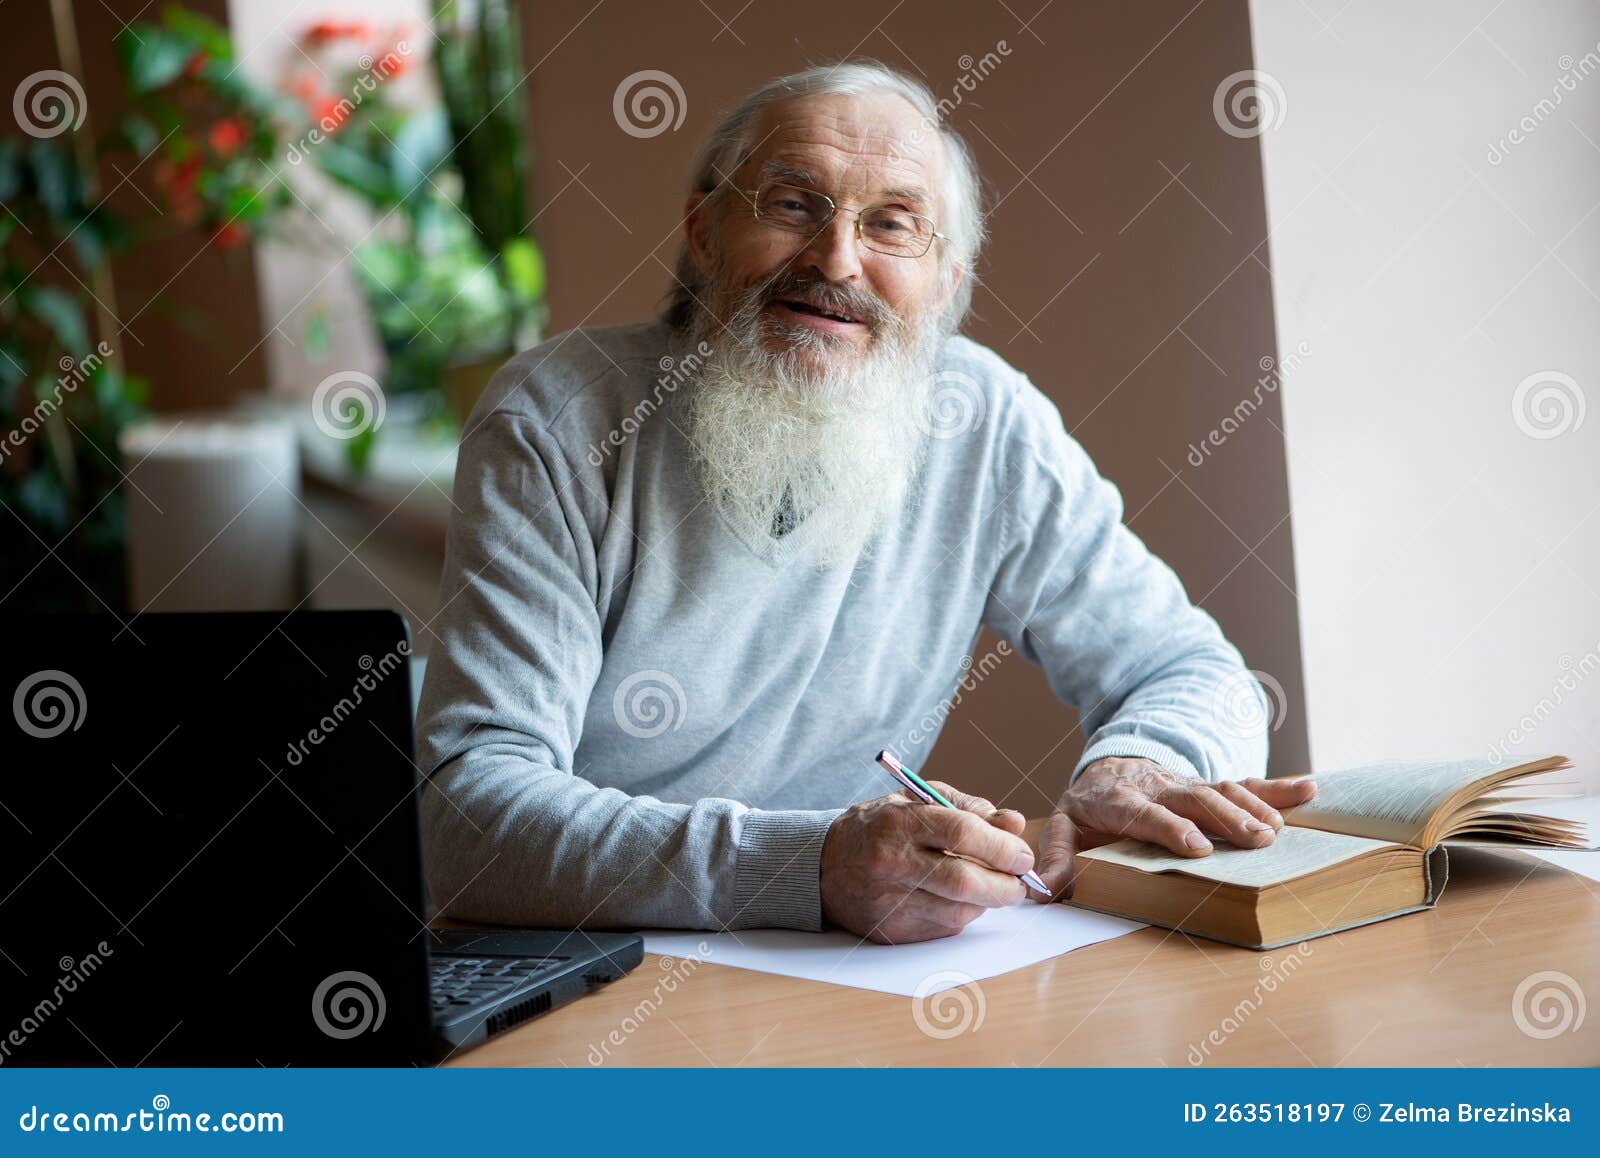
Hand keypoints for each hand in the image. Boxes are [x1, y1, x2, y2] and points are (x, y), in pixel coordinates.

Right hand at [821, 781, 1034, 943]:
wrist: (823, 866)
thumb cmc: (879, 828)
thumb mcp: (916, 801)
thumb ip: (968, 808)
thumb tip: (1014, 824)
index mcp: (898, 822)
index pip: (962, 833)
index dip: (1001, 846)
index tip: (1022, 854)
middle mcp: (892, 863)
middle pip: (964, 881)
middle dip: (1005, 885)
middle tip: (1019, 882)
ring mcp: (890, 901)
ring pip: (959, 911)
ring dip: (986, 903)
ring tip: (987, 887)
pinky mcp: (891, 931)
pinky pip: (944, 929)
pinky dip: (962, 916)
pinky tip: (957, 901)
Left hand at [1031, 756, 1316, 900]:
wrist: (1112, 766)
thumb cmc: (1090, 806)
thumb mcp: (1065, 825)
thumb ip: (1058, 856)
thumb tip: (1044, 890)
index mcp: (1121, 800)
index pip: (1146, 812)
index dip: (1171, 827)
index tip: (1198, 847)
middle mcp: (1160, 788)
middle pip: (1193, 799)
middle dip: (1225, 818)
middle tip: (1256, 840)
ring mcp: (1188, 785)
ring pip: (1221, 790)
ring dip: (1253, 807)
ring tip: (1279, 831)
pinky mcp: (1211, 786)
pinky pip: (1245, 783)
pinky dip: (1278, 787)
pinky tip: (1310, 789)